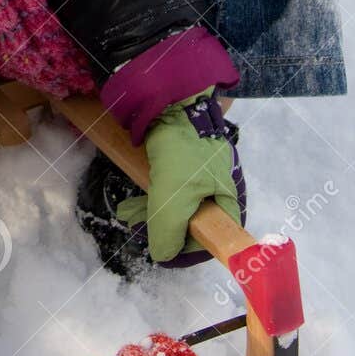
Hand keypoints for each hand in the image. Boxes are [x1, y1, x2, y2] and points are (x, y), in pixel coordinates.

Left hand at [117, 86, 244, 261]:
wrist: (170, 101)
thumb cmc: (181, 150)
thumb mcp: (173, 195)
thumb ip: (168, 230)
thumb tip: (163, 255)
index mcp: (227, 197)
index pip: (216, 237)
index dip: (190, 249)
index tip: (165, 251)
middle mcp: (217, 188)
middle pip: (194, 223)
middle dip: (164, 231)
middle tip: (138, 232)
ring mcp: (199, 174)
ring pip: (177, 206)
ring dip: (152, 215)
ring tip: (126, 216)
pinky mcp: (182, 163)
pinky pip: (168, 190)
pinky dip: (151, 198)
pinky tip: (130, 205)